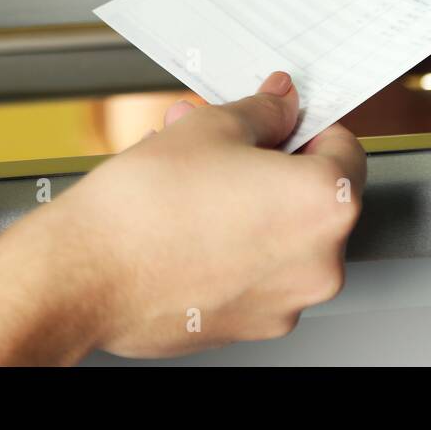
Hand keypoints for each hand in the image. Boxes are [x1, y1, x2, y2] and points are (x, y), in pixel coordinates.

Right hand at [60, 71, 365, 356]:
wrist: (84, 273)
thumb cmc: (145, 207)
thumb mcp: (213, 127)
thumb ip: (265, 111)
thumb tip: (283, 103)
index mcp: (326, 205)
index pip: (347, 149)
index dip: (310, 125)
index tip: (283, 120)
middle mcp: (319, 263)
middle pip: (315, 197)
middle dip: (272, 164)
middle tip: (228, 143)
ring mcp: (286, 301)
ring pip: (283, 236)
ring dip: (252, 203)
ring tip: (196, 179)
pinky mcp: (251, 326)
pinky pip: (259, 273)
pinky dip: (237, 247)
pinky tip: (192, 222)